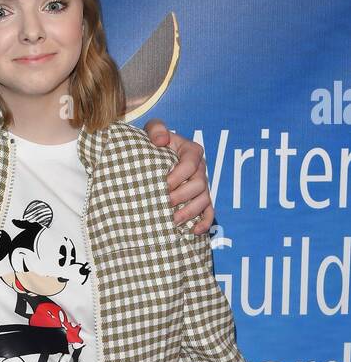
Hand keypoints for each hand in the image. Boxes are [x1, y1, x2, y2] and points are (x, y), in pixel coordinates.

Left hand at [144, 119, 213, 233]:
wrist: (153, 156)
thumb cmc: (153, 142)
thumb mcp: (153, 129)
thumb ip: (156, 129)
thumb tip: (161, 141)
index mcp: (192, 151)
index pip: (190, 164)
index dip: (177, 176)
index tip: (162, 185)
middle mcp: (200, 169)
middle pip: (199, 185)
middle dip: (181, 196)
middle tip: (163, 204)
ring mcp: (202, 185)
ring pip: (204, 200)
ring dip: (190, 212)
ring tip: (172, 221)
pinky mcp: (200, 199)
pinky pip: (209, 212)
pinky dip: (204, 223)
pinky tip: (194, 232)